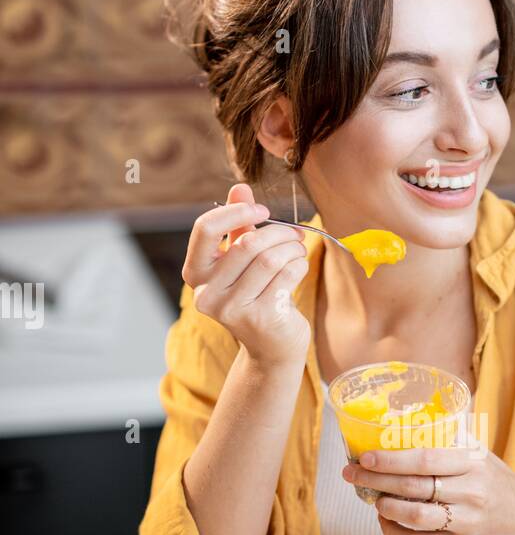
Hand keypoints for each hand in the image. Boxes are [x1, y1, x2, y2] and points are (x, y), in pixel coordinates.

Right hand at [182, 183, 310, 369]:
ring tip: (298, 249)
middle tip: (294, 233)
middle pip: (247, 243)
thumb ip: (238, 223)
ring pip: (269, 259)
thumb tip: (240, 188)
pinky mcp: (260, 318)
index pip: (206, 229)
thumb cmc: (256, 294)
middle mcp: (207, 293)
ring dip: (291, 248)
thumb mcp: (242, 258)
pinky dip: (298, 264)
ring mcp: (232, 309)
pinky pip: (286, 275)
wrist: (271, 346)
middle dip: (277, 232)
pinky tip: (299, 266)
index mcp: (195, 273)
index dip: (236, 212)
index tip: (263, 211)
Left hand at [342, 445, 514, 534]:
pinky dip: (394, 532)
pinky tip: (385, 521)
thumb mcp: (484, 455)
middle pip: (413, 487)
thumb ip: (453, 437)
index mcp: (475, 464)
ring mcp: (466, 523)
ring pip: (414, 517)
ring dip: (385, 507)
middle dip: (375, 480)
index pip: (426, 459)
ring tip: (373, 498)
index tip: (365, 455)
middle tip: (352, 474)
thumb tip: (411, 415)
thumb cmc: (501, 484)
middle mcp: (471, 493)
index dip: (391, 458)